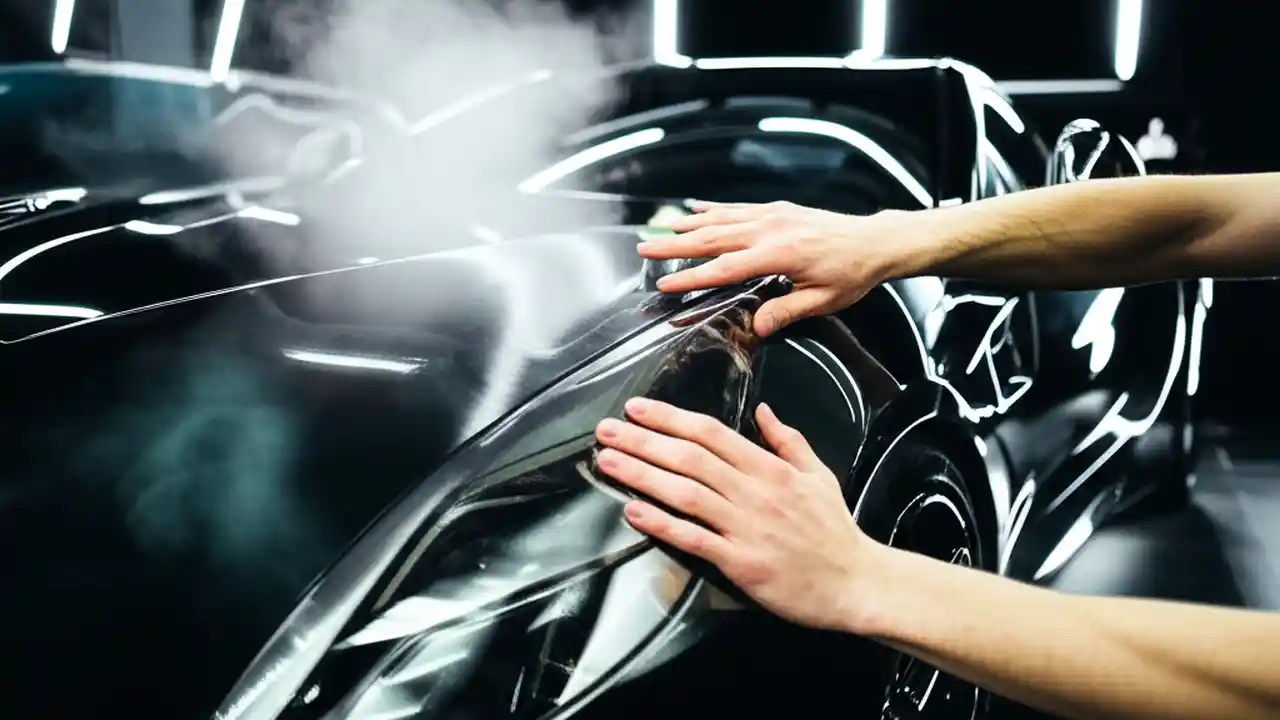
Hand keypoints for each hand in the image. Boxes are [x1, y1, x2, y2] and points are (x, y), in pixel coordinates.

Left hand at [593, 397, 887, 632]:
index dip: (670, 418)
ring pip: (685, 493)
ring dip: (642, 475)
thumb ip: (788, 441)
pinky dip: (661, 523)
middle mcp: (753, 492)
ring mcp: (745, 527)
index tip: (638, 409)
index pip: (710, 433)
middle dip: (643, 441)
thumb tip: (764, 411)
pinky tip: (633, 511)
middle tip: (607, 429)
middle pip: (689, 458)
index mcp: (769, 468)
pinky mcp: (740, 562)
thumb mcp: (818, 474)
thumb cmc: (835, 531)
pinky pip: (693, 538)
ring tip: (608, 462)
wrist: (855, 583)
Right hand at [639, 200, 920, 336]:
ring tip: (662, 231)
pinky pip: (739, 208)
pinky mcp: (778, 210)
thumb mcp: (822, 301)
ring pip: (721, 220)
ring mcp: (773, 216)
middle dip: (675, 245)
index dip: (691, 278)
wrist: (874, 242)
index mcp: (778, 255)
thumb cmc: (852, 273)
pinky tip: (697, 210)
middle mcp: (770, 230)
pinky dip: (715, 209)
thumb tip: (756, 327)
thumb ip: (786, 312)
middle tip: (645, 249)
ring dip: (689, 225)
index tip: (666, 284)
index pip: (724, 269)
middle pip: (712, 238)